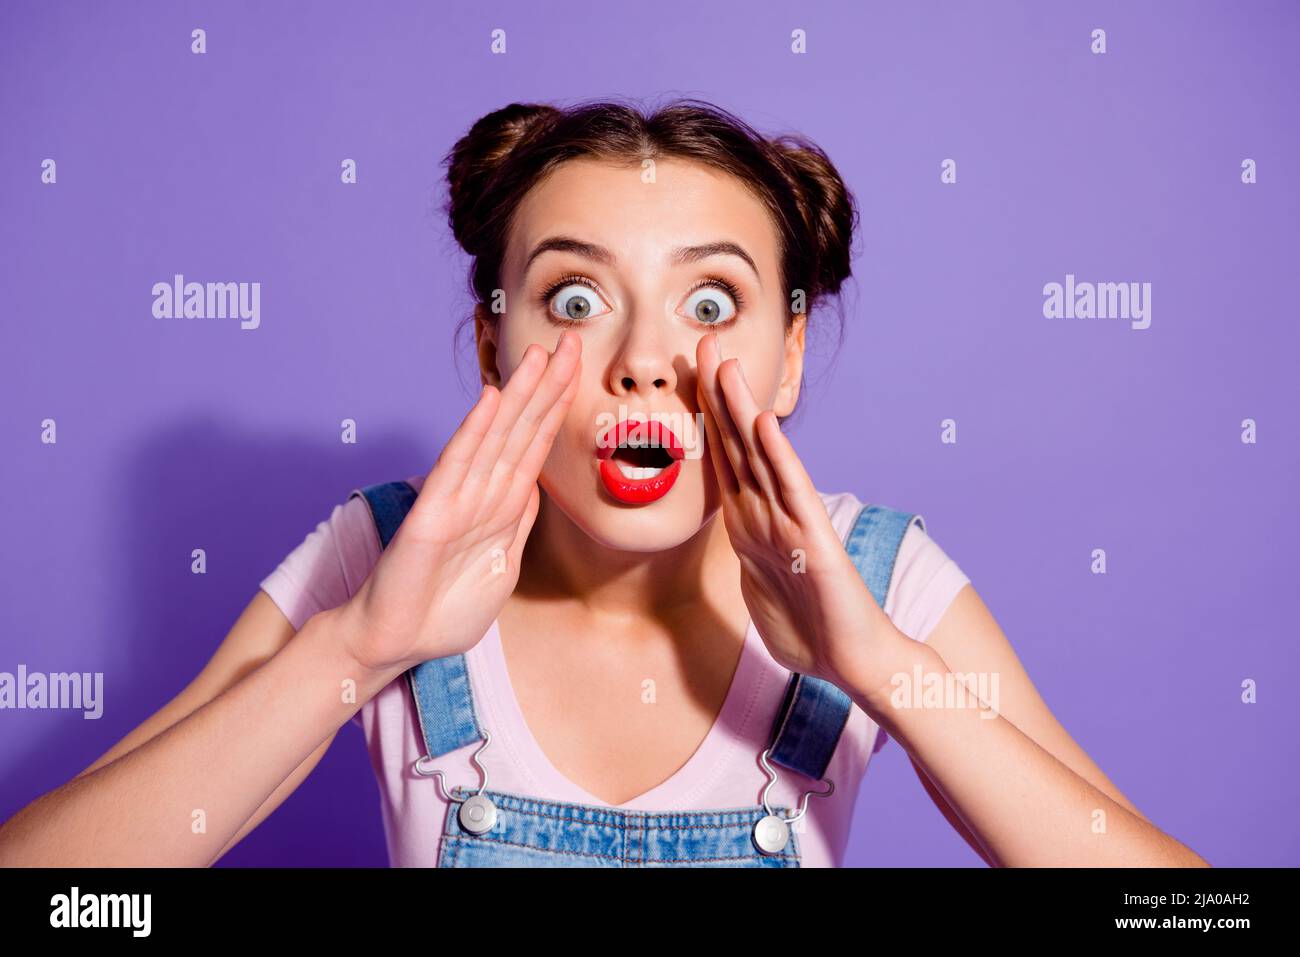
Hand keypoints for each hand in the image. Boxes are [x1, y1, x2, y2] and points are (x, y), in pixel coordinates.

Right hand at [338, 330, 581, 673]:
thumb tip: (537, 488)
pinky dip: (475, 433)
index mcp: (502, 506)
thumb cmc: (443, 610)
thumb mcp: (501, 567)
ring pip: (497, 438)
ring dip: (520, 395)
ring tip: (541, 354)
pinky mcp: (432, 516)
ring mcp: (457, 500)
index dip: (557, 405)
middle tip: (573, 339)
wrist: (396, 642)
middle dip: (549, 385)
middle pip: (522, 430)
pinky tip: (491, 400)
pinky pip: (458, 468)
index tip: (579, 366)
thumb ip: (518, 525)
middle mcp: (482, 493)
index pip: (536, 444)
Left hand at [694, 332, 914, 699]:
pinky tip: (764, 423)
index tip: (689, 374)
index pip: (723, 457)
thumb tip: (737, 542)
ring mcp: (793, 523)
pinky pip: (790, 493)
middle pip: (738, 443)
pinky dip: (776, 456)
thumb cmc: (809, 630)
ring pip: (760, 456)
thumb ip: (746, 557)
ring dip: (740, 408)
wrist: (854, 662)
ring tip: (725, 364)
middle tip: (703, 342)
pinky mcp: (813, 542)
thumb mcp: (759, 586)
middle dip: (718, 393)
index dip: (705, 415)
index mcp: (750, 523)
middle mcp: (769, 513)